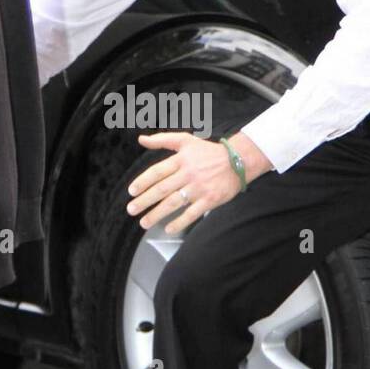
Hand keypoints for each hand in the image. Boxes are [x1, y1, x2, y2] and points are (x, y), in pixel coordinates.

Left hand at [128, 132, 246, 233]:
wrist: (238, 161)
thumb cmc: (209, 152)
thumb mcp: (186, 140)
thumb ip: (162, 139)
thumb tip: (141, 139)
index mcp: (181, 159)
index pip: (157, 172)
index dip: (143, 182)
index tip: (132, 191)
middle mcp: (188, 173)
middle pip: (162, 189)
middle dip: (144, 201)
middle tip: (131, 209)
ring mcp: (199, 188)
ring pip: (173, 203)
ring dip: (156, 214)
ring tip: (144, 223)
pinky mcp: (209, 199)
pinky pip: (191, 213)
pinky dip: (179, 222)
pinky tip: (168, 228)